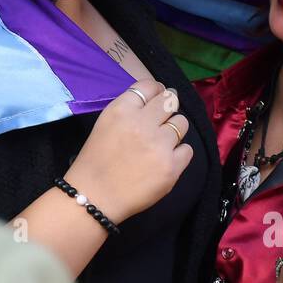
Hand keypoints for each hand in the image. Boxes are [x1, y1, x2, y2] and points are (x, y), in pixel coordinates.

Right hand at [64, 80, 191, 223]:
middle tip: (164, 117)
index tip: (157, 97)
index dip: (156, 90)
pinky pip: (187, 149)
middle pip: (169, 100)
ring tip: (162, 141)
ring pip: (181, 123)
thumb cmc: (96, 160)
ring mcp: (159, 145)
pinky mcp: (171, 166)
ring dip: (174, 129)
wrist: (95, 196)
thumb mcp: (105, 123)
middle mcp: (142, 123)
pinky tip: (165, 160)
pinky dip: (178, 153)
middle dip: (169, 106)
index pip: (149, 86)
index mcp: (121, 110)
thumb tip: (156, 99)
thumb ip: (129, 109)